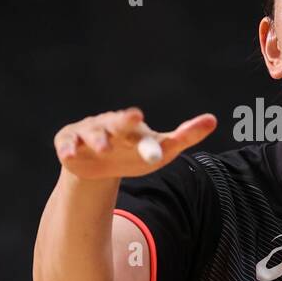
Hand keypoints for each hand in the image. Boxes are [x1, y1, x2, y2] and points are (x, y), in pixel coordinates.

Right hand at [53, 107, 216, 179]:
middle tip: (136, 116)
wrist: (96, 164)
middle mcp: (111, 126)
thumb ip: (185, 136)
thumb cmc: (131, 153)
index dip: (150, 143)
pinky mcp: (69, 143)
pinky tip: (69, 155)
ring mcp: (89, 134)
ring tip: (105, 148)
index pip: (144, 135)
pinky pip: (68, 145)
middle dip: (126, 120)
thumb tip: (213, 119)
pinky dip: (68, 149)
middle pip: (119, 123)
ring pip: (94, 134)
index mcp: (133, 130)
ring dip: (99, 140)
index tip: (159, 147)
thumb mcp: (159, 149)